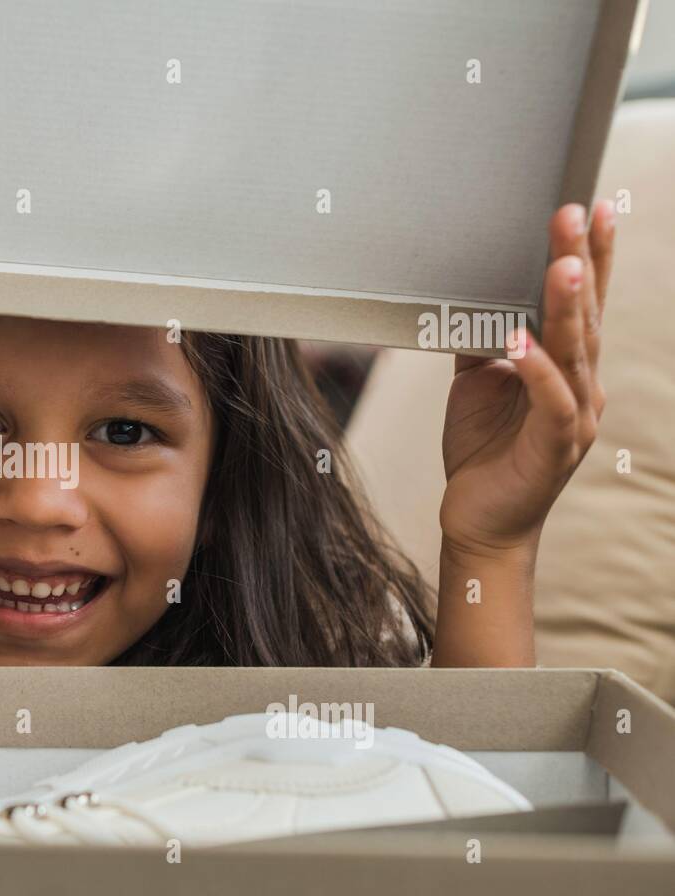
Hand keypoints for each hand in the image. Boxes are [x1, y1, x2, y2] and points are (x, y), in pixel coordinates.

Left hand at [438, 200, 612, 558]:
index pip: (584, 302)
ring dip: (566, 306)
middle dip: (581, 261)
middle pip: (585, 315)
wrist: (480, 519)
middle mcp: (581, 386)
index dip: (591, 255)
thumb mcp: (478, 381)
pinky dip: (537, 369)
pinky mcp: (554, 447)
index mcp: (567, 368)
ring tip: (561, 263)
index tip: (593, 206)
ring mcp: (574, 417)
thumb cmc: (484, 450)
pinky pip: (551, 402)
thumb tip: (471, 297)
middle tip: (577, 211)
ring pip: (575, 352)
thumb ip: (482, 340)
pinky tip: (521, 341)